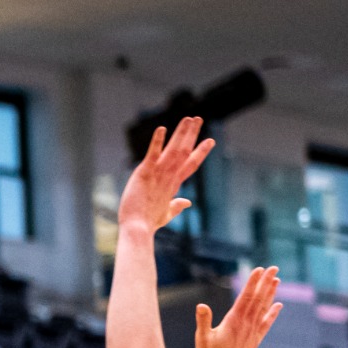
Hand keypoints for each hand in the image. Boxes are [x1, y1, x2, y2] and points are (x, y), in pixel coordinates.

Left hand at [115, 118, 213, 232]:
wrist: (137, 229)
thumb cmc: (148, 223)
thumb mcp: (166, 214)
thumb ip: (177, 205)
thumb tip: (187, 202)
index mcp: (174, 184)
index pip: (191, 164)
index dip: (200, 152)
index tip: (210, 141)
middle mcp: (169, 176)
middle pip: (184, 151)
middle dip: (191, 134)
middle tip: (198, 119)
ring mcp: (158, 174)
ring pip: (174, 149)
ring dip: (181, 132)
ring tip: (189, 118)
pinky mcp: (145, 173)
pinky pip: (152, 154)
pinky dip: (157, 141)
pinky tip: (161, 128)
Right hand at [196, 266, 281, 347]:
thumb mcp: (202, 339)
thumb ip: (203, 322)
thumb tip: (201, 305)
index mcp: (234, 321)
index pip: (245, 297)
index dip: (252, 282)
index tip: (259, 269)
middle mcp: (247, 324)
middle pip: (258, 299)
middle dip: (265, 282)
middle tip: (273, 267)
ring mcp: (253, 331)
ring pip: (264, 308)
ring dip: (270, 293)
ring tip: (276, 280)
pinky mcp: (255, 340)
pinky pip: (266, 323)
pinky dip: (273, 313)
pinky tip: (278, 306)